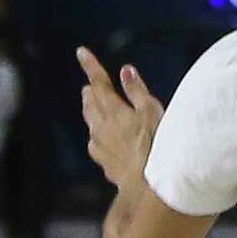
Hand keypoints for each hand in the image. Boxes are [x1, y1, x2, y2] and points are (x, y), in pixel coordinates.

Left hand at [79, 47, 162, 189]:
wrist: (146, 185)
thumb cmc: (155, 143)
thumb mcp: (151, 110)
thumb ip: (136, 91)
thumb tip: (125, 70)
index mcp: (113, 110)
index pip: (99, 83)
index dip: (91, 66)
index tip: (81, 52)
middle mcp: (102, 127)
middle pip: (91, 104)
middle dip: (90, 91)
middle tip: (88, 84)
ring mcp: (101, 146)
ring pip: (91, 123)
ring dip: (90, 110)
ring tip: (89, 104)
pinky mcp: (105, 162)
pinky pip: (94, 144)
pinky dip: (95, 135)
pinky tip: (96, 139)